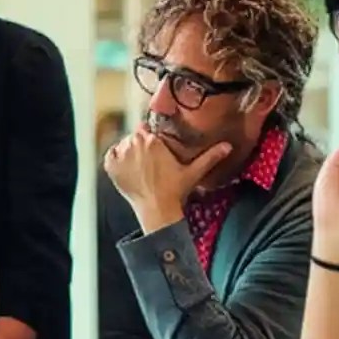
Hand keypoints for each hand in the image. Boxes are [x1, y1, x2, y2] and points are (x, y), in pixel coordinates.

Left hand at [104, 128, 232, 232]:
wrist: (156, 209)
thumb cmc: (174, 191)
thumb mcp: (193, 172)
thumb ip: (210, 157)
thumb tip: (228, 146)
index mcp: (153, 140)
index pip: (147, 129)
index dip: (151, 138)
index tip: (155, 149)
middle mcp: (135, 144)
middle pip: (135, 136)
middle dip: (141, 145)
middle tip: (150, 161)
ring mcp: (121, 155)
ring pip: (123, 144)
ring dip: (129, 152)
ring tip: (140, 167)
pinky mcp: (111, 166)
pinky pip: (110, 154)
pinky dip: (116, 159)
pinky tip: (127, 168)